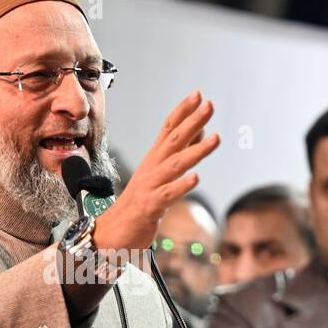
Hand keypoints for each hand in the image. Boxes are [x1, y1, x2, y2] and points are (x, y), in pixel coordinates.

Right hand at [92, 90, 218, 254]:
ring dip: (196, 150)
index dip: (182, 111)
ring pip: (175, 165)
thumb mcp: (158, 176)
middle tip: (209, 105)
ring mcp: (150, 186)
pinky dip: (181, 185)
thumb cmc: (140, 203)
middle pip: (173, 140)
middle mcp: (151, 168)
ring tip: (216, 139)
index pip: (168, 129)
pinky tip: (196, 178)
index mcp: (153, 159)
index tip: (198, 94)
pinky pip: (167, 195)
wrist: (111, 232)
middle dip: (192, 122)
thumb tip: (199, 134)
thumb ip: (177, 155)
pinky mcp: (149, 207)